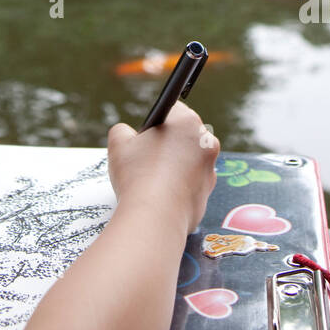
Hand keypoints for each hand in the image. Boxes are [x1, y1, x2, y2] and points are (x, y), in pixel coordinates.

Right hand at [107, 102, 219, 234]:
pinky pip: (190, 184)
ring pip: (188, 161)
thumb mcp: (118, 144)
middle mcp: (205, 142)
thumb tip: (126, 133)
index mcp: (187, 122)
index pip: (173, 110)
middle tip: (146, 159)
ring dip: (173, 166)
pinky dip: (178, 187)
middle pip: (183, 136)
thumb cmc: (138, 176)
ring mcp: (210, 169)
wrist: (155, 218)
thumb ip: (122, 130)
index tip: (147, 135)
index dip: (157, 123)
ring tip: (150, 180)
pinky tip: (160, 195)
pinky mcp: (208, 193)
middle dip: (167, 144)